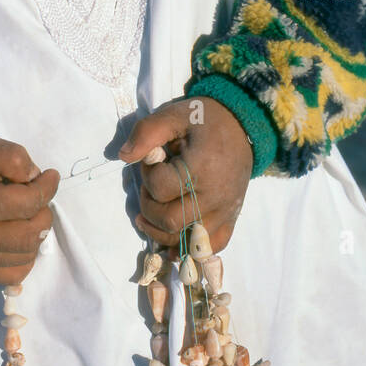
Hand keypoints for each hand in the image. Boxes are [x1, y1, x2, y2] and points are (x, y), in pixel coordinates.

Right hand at [0, 136, 59, 283]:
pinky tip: (18, 236)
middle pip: (32, 234)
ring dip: (36, 233)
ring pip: (28, 254)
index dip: (47, 187)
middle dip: (43, 212)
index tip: (50, 176)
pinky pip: (17, 273)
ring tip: (24, 214)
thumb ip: (13, 157)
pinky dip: (26, 255)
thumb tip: (37, 179)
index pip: (28, 203)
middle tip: (36, 197)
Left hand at [118, 97, 251, 254]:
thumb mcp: (174, 116)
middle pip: (170, 221)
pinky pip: (210, 247)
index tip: (151, 160)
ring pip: (187, 241)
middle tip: (150, 188)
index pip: (160, 187)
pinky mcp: (231, 218)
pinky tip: (172, 241)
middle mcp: (214, 195)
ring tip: (150, 215)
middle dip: (149, 207)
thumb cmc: (204, 120)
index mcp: (200, 167)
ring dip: (161, 232)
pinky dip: (189, 249)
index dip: (146, 175)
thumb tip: (123, 156)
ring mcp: (225, 211)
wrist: (242, 125)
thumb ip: (146, 133)